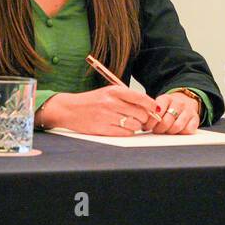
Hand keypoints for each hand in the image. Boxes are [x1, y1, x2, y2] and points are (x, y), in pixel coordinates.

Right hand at [37, 85, 162, 134]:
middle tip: (140, 119)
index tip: (154, 110)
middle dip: (144, 118)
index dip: (152, 106)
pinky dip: (127, 132)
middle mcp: (112, 102)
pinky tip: (122, 128)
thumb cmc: (92, 101)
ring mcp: (107, 116)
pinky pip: (125, 133)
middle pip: (141, 114)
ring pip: (134, 125)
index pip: (142, 98)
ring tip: (129, 123)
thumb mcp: (109, 93)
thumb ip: (128, 98)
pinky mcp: (103, 129)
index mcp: (115, 91)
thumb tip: (150, 107)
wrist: (69, 109)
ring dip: (136, 126)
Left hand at [150, 90, 201, 134]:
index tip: (147, 126)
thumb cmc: (168, 107)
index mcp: (166, 98)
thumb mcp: (157, 106)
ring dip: (169, 132)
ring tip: (166, 131)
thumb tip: (141, 123)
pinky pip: (188, 130)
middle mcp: (178, 103)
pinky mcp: (195, 118)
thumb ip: (150, 113)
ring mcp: (188, 110)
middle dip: (159, 129)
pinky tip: (177, 131)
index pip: (157, 112)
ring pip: (177, 127)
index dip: (151, 122)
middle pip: (166, 122)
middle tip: (156, 130)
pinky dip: (181, 133)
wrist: (185, 101)